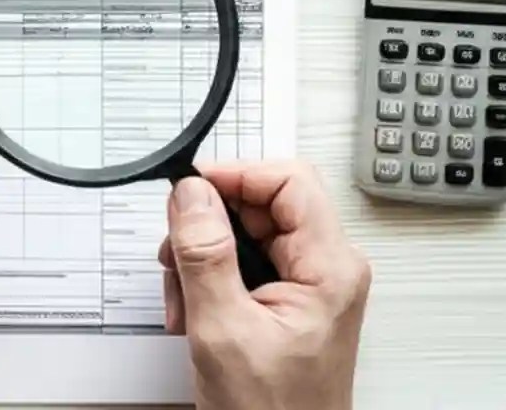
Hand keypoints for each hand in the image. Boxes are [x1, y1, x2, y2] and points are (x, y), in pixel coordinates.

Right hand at [159, 161, 370, 409]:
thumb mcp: (223, 331)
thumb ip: (204, 256)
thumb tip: (190, 195)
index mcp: (330, 267)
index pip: (288, 181)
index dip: (235, 175)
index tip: (189, 189)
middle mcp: (327, 268)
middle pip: (262, 205)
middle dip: (208, 227)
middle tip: (175, 255)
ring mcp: (309, 285)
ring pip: (245, 234)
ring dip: (202, 260)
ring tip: (183, 301)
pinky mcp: (288, 300)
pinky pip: (243, 265)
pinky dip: (209, 282)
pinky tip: (193, 313)